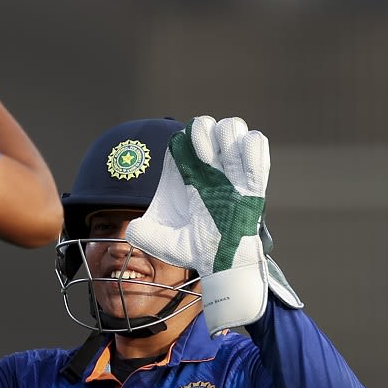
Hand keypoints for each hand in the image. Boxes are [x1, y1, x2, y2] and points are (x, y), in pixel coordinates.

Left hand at [124, 116, 301, 332]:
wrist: (223, 263)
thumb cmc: (194, 250)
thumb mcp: (165, 243)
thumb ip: (144, 235)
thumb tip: (131, 229)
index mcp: (186, 174)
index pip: (183, 138)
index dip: (183, 141)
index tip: (184, 165)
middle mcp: (209, 166)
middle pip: (208, 124)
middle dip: (205, 133)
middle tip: (204, 159)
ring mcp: (233, 169)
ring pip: (232, 126)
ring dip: (228, 138)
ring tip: (223, 164)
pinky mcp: (254, 177)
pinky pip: (256, 143)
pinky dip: (251, 148)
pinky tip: (243, 173)